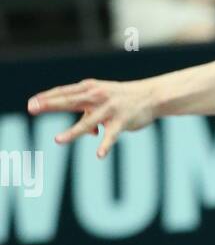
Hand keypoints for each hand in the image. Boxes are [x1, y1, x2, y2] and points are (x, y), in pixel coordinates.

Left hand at [27, 77, 157, 158]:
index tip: (31, 103)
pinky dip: (105, 145)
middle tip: (32, 109)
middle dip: (49, 105)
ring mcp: (109, 109)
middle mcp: (97, 97)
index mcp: (90, 89)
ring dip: (72, 132)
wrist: (152, 96)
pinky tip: (99, 155)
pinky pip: (111, 136)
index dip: (47, 97)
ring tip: (58, 141)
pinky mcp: (122, 122)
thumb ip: (91, 113)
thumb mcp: (104, 101)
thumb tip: (87, 133)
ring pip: (87, 123)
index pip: (64, 92)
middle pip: (68, 101)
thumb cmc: (125, 99)